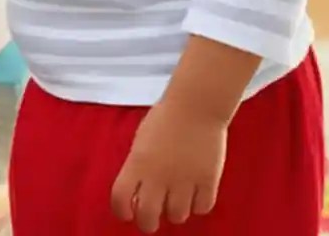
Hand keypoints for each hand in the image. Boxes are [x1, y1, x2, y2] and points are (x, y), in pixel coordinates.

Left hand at [111, 100, 226, 232]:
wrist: (196, 105)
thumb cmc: (165, 119)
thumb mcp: (140, 142)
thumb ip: (137, 168)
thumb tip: (136, 193)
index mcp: (137, 164)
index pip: (120, 199)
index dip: (121, 211)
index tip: (126, 213)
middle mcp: (158, 176)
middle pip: (148, 217)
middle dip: (148, 223)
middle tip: (152, 219)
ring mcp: (184, 180)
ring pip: (177, 216)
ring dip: (175, 211)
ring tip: (177, 199)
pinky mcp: (208, 180)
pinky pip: (202, 208)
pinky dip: (198, 205)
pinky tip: (196, 194)